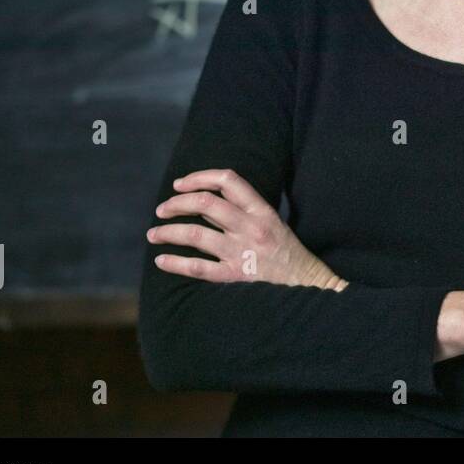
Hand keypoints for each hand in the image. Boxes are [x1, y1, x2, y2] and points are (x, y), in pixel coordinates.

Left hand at [146, 168, 346, 290]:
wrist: (309, 286)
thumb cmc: (288, 255)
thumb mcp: (273, 224)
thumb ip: (245, 212)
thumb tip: (205, 203)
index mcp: (262, 211)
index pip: (228, 181)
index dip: (199, 177)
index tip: (180, 184)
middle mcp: (251, 227)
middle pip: (205, 203)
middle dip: (176, 203)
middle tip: (162, 209)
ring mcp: (242, 252)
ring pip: (196, 234)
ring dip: (168, 231)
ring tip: (154, 233)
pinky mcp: (235, 277)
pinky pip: (198, 267)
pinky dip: (175, 263)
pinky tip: (162, 260)